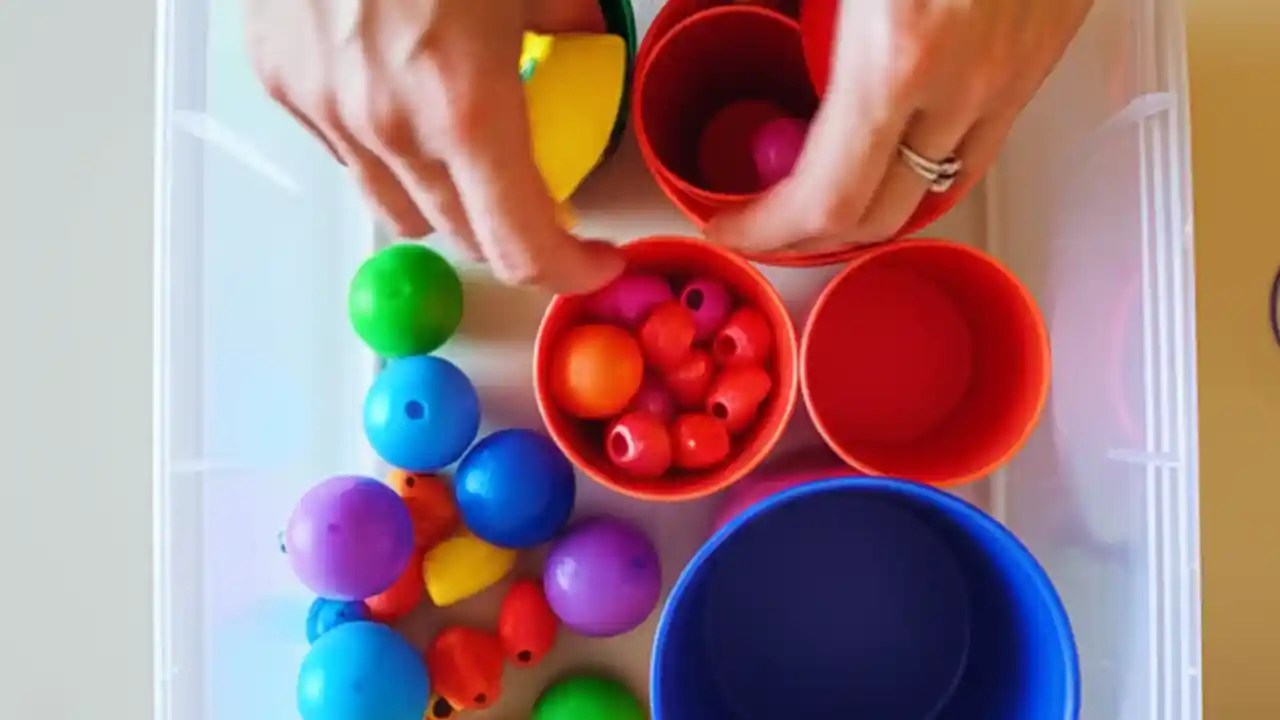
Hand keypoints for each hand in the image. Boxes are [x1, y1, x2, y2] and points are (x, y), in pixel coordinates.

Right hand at [245, 0, 622, 291]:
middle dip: (507, 227)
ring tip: (459, 142)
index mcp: (464, 105)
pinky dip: (381, 147)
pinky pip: (344, 152)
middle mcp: (389, 127)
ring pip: (397, 206)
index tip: (594, 262)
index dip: (567, 268)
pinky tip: (395, 92)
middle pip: (460, 234)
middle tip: (536, 191)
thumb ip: (565, 14)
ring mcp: (325, 109)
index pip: (519, 243)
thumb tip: (578, 31)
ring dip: (442, 196)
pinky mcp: (281, 82)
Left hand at [707, 0, 1093, 253]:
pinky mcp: (1041, 62)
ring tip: (818, 196)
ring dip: (869, 212)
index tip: (729, 228)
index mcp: (900, 54)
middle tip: (765, 224)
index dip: (769, 232)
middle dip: (812, 238)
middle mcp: (963, 87)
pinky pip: (977, 150)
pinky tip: (890, 146)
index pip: (826, 199)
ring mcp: (1011, 80)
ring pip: (934, 192)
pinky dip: (922, 170)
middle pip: (880, 219)